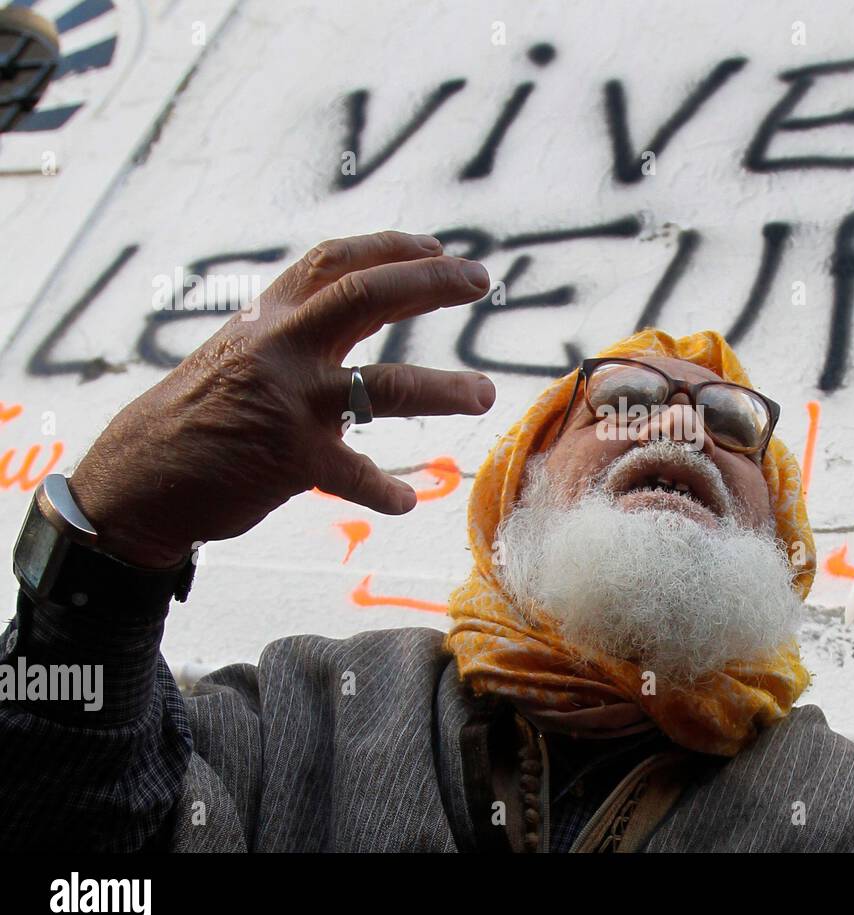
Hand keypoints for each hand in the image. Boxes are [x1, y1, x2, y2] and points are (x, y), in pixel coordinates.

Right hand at [69, 231, 494, 568]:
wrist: (137, 478)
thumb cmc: (198, 415)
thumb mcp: (240, 353)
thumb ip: (295, 330)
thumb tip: (355, 304)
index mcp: (268, 319)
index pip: (335, 262)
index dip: (390, 247)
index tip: (437, 245)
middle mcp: (281, 348)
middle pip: (368, 296)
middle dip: (431, 282)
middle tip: (480, 279)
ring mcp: (289, 402)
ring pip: (385, 387)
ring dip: (443, 388)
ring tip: (484, 394)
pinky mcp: (292, 458)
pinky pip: (357, 473)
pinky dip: (385, 489)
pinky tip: (406, 500)